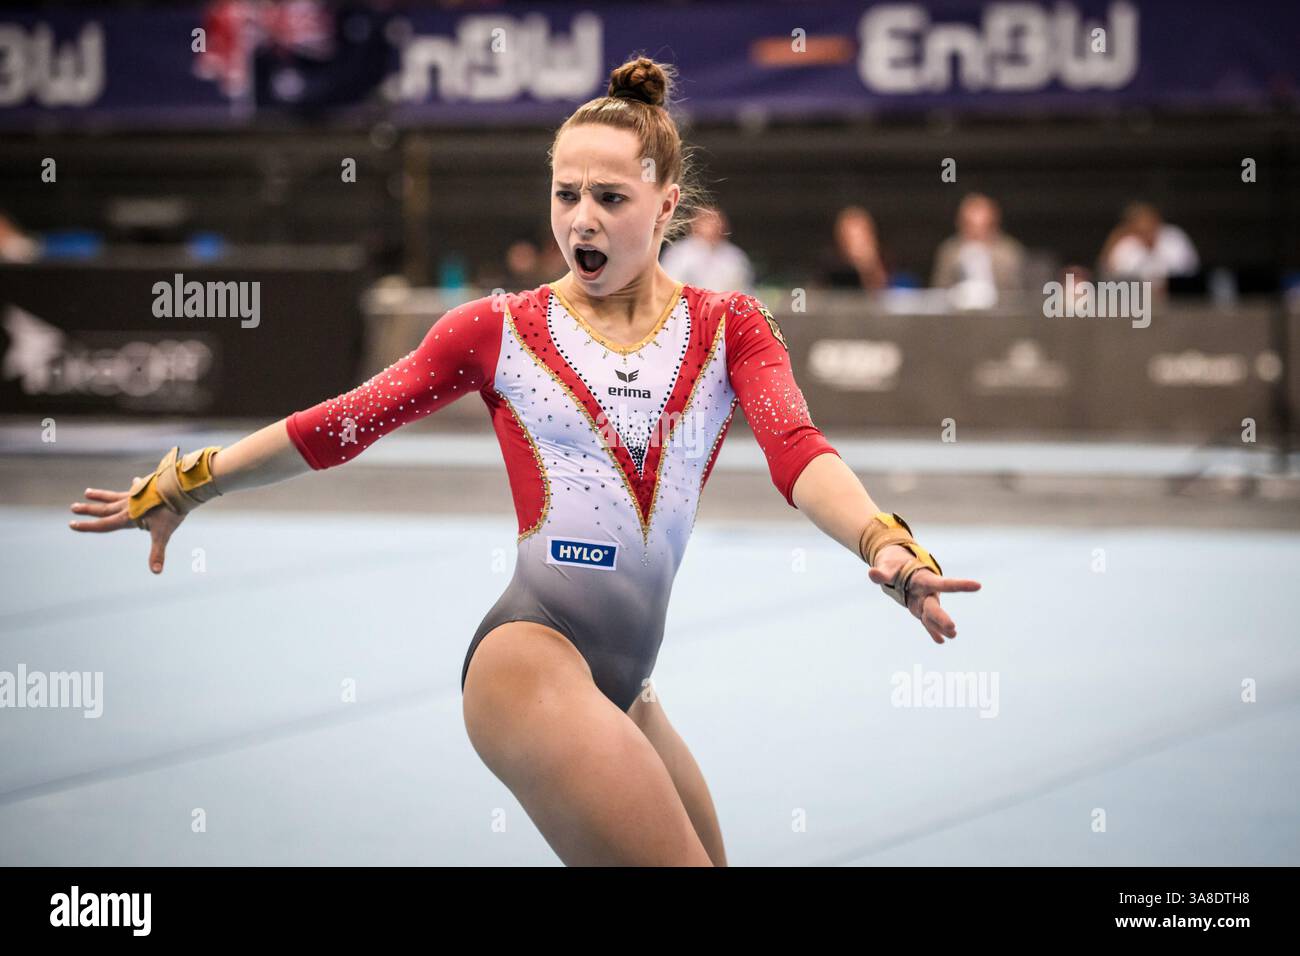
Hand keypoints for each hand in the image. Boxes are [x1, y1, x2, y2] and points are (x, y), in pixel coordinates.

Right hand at [68, 480, 185, 574]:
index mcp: (127, 517)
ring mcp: (136, 495)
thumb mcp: (163, 534)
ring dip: (100, 495)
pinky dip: (134, 485)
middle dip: (88, 510)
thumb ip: (157, 553)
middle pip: (104, 509)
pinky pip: (136, 488)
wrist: (180, 489)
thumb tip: (156, 572)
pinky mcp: (146, 488)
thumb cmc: (170, 512)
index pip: (103, 524)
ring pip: (113, 496)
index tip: (72, 524)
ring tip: (87, 492)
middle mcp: (127, 505)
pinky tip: (135, 480)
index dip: (87, 526)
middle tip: (73, 507)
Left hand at [867, 543, 980, 644]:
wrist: (897, 566)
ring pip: (932, 616)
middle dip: (942, 618)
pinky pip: (926, 622)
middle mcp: (927, 593)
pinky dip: (932, 632)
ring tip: (951, 636)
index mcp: (923, 579)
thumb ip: (882, 572)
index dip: (960, 585)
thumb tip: (872, 573)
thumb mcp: (887, 567)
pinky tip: (940, 641)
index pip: (943, 583)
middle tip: (953, 629)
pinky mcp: (918, 609)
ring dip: (940, 627)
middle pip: (934, 606)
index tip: (978, 585)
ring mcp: (923, 602)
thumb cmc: (893, 564)